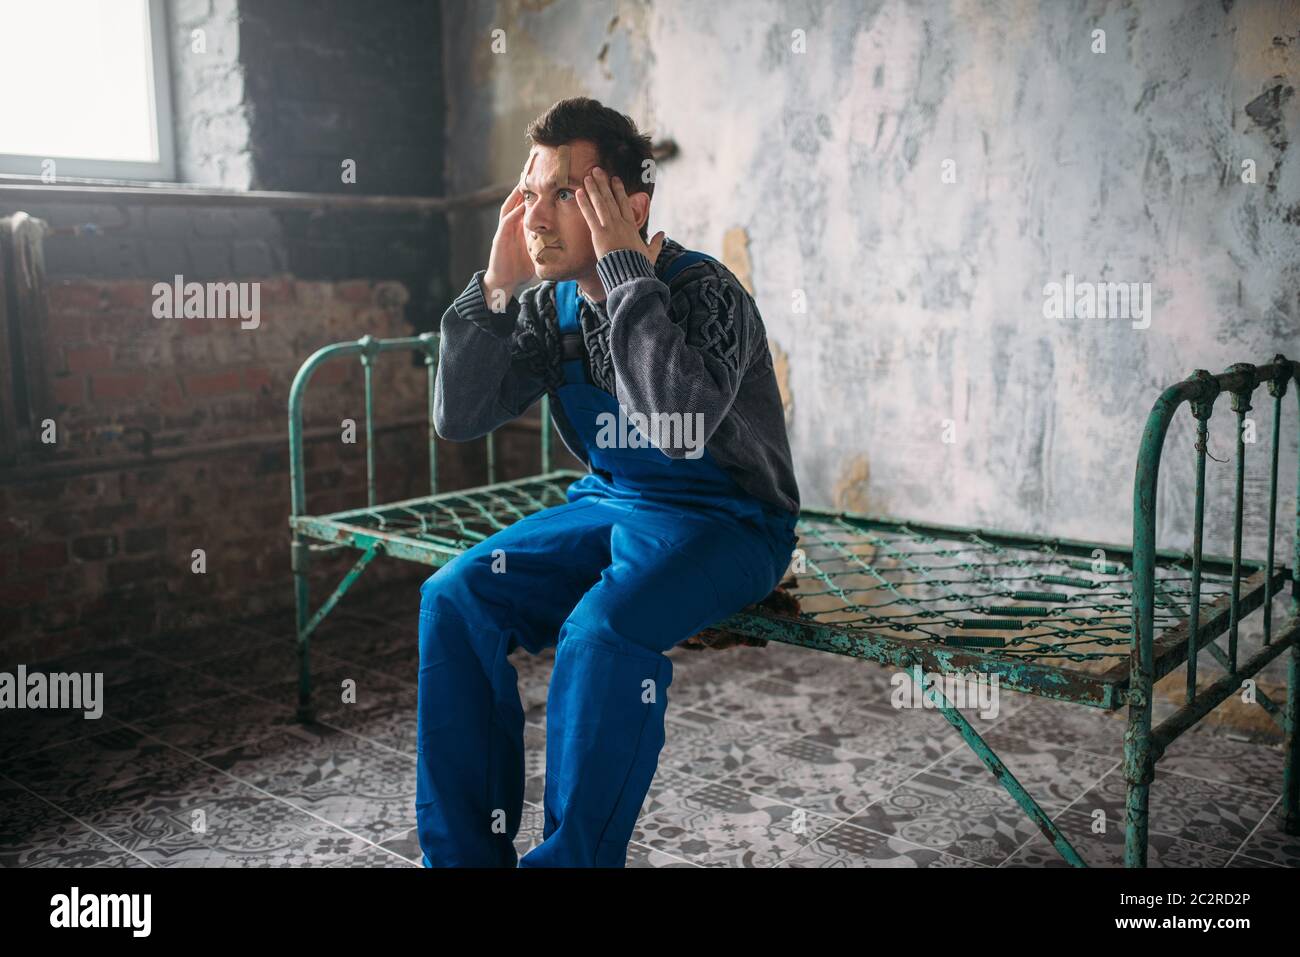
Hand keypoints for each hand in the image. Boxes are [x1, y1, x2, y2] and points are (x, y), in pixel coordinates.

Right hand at [483, 185, 534, 310]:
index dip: (534, 194)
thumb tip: (564, 238)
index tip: (544, 182)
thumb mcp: (535, 251)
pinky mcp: (499, 239)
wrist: (504, 281)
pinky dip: (513, 213)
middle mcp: (510, 226)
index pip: (526, 206)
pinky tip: (521, 206)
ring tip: (523, 183)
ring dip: (515, 196)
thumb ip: (544, 242)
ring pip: (509, 208)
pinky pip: (506, 222)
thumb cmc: (520, 267)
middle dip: (522, 188)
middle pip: (516, 202)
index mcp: (519, 227)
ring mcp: (504, 231)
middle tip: (531, 174)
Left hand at [575, 167, 663, 266]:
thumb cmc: (639, 266)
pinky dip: (584, 203)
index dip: (619, 190)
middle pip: (610, 199)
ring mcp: (610, 227)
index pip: (625, 203)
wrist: (630, 274)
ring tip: (587, 176)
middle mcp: (620, 223)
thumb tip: (663, 234)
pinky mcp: (599, 234)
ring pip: (601, 203)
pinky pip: (590, 216)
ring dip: (593, 188)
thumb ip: (656, 243)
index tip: (615, 179)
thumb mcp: (651, 253)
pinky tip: (578, 192)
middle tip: (597, 170)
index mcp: (631, 226)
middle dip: (603, 183)